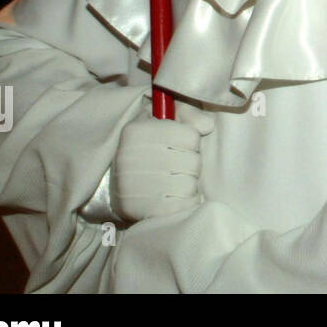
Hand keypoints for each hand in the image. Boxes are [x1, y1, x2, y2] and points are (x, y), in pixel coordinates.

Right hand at [112, 102, 214, 223]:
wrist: (119, 188)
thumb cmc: (149, 149)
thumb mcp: (165, 122)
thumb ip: (189, 116)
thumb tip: (207, 126)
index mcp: (137, 131)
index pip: (190, 136)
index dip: (192, 142)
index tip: (179, 146)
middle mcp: (131, 157)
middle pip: (193, 161)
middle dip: (192, 165)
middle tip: (179, 168)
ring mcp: (133, 186)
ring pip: (189, 185)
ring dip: (189, 184)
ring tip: (176, 182)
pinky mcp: (140, 210)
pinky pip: (182, 205)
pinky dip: (187, 202)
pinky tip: (177, 197)